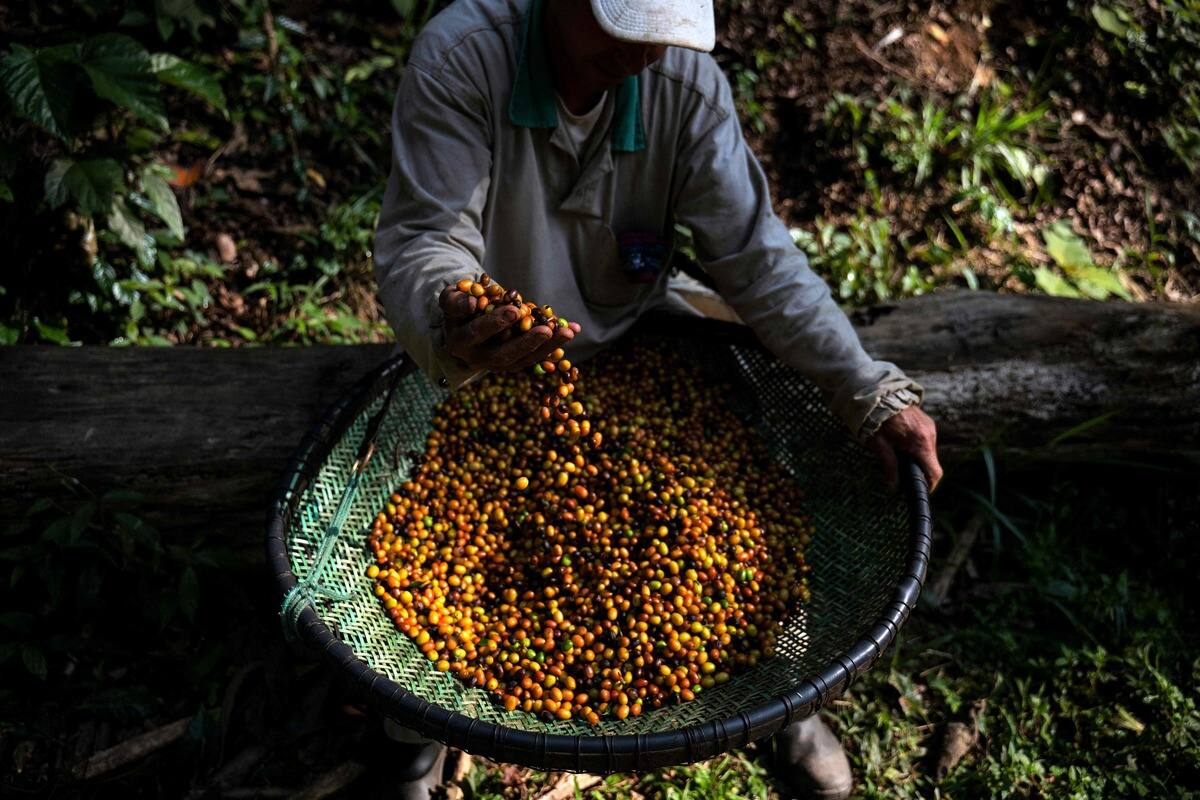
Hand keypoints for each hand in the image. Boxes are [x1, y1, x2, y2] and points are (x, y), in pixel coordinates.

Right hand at [439, 285, 580, 371]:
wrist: (464, 323)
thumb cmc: (460, 303)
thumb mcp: (452, 297)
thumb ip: (457, 300)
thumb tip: (472, 304)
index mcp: (458, 341)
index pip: (475, 332)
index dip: (493, 322)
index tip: (513, 310)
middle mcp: (476, 358)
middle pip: (502, 353)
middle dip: (525, 341)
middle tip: (545, 330)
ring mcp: (495, 364)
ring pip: (523, 359)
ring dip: (547, 347)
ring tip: (567, 332)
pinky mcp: (511, 364)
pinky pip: (534, 358)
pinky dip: (554, 345)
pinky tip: (571, 330)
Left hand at [867, 405, 942, 492]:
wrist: (880, 393)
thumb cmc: (877, 419)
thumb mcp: (878, 444)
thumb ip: (888, 465)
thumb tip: (893, 486)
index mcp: (919, 443)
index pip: (935, 472)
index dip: (930, 485)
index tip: (920, 490)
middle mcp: (929, 435)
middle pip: (932, 463)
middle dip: (920, 471)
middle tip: (905, 475)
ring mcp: (930, 427)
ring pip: (930, 452)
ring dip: (919, 458)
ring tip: (901, 457)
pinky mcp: (927, 422)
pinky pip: (927, 440)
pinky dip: (918, 447)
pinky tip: (904, 445)